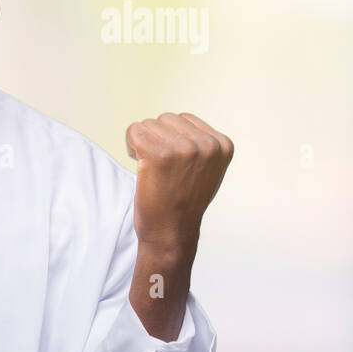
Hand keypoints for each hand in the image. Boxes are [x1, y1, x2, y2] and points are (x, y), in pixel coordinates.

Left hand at [125, 112, 232, 249]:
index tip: (173, 164)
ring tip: (152, 169)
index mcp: (222, 145)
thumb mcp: (206, 168)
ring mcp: (185, 149)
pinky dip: (130, 146)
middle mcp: (208, 144)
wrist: (171, 232)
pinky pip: (134, 131)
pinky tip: (140, 166)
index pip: (183, 120)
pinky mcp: (160, 154)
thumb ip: (201, 145)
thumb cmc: (183, 201)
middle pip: (165, 119)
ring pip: (148, 124)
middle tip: (159, 168)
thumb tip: (179, 121)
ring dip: (142, 144)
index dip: (171, 139)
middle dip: (155, 139)